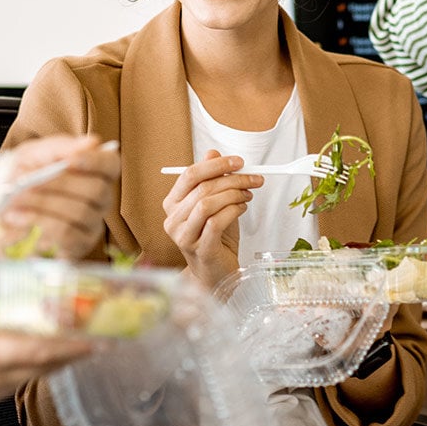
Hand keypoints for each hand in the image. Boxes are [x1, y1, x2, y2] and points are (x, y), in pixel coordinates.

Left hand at [0, 135, 117, 259]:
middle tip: (26, 183)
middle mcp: (100, 199)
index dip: (95, 162)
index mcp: (95, 172)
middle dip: (59, 185)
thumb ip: (60, 148)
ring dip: (43, 205)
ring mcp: (92, 225)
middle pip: (96, 190)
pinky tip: (19, 219)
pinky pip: (67, 236)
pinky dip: (39, 224)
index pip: (111, 165)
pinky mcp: (77, 247)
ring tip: (15, 201)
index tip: (69, 161)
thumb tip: (92, 142)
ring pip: (79, 213)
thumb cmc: (23, 176)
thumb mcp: (34, 154)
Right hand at [0, 269, 92, 425]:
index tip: (96, 340)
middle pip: (37, 368)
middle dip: (67, 356)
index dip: (70, 345)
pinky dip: (20, 377)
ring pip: (21, 382)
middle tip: (92, 344)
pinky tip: (19, 367)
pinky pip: (1, 393)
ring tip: (64, 352)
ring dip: (46, 367)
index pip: (37, 350)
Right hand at [162, 150, 262, 288]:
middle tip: (253, 178)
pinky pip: (216, 222)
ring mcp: (183, 236)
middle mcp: (173, 219)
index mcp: (172, 203)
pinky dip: (233, 210)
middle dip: (232, 179)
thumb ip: (212, 179)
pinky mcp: (200, 249)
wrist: (217, 273)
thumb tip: (213, 153)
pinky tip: (242, 208)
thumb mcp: (215, 203)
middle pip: (202, 188)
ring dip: (233, 194)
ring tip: (248, 194)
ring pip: (207, 204)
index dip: (215, 164)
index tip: (238, 161)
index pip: (189, 175)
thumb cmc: (215, 237)